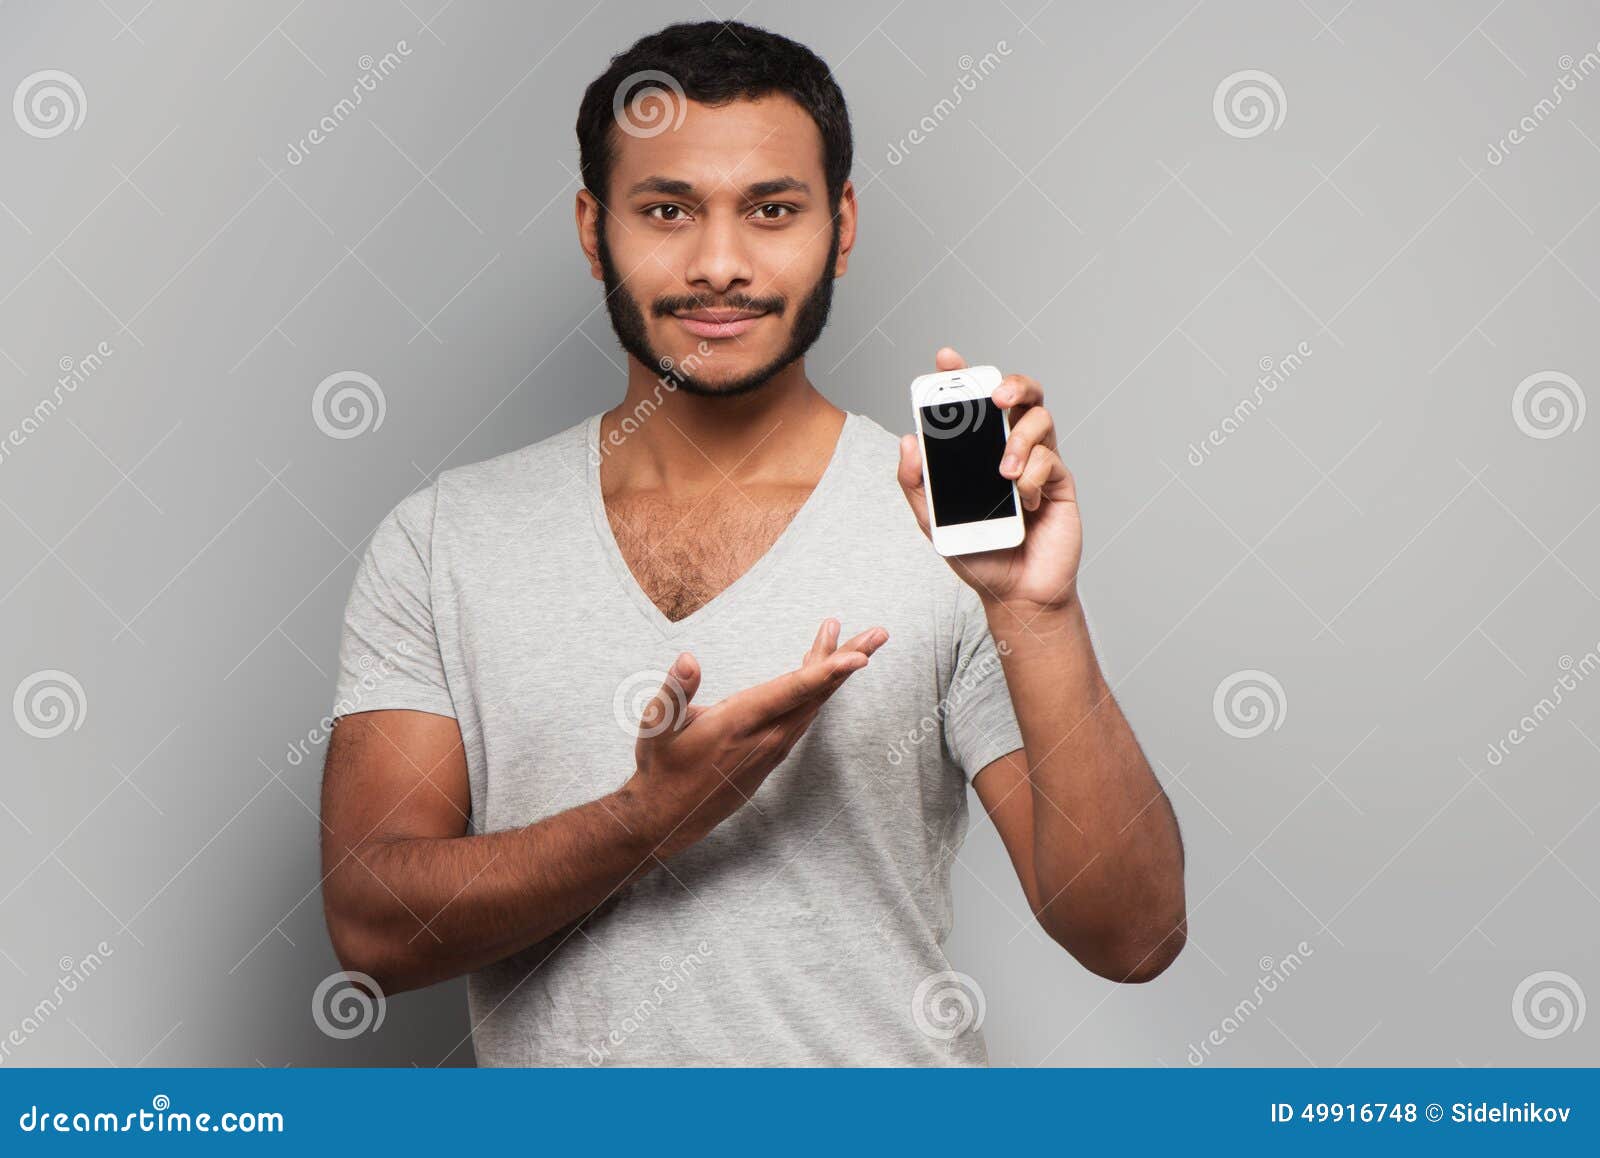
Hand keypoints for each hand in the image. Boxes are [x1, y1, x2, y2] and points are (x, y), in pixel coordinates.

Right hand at [621, 617, 888, 856]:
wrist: (666, 817)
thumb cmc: (661, 765)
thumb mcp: (658, 725)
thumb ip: (675, 690)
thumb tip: (689, 660)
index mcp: (740, 721)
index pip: (793, 691)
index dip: (828, 671)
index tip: (860, 658)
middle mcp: (765, 736)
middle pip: (817, 693)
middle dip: (850, 659)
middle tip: (879, 633)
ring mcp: (772, 748)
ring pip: (814, 704)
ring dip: (836, 671)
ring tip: (857, 643)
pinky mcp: (772, 755)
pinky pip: (804, 716)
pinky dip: (819, 690)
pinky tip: (823, 673)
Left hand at [897, 347, 1082, 612]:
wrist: (1016, 593)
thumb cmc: (978, 555)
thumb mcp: (933, 521)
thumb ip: (917, 484)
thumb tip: (907, 441)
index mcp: (978, 451)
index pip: (972, 404)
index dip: (961, 374)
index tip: (945, 359)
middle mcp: (1010, 448)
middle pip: (1020, 394)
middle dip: (1010, 383)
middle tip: (995, 396)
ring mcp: (1038, 462)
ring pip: (1040, 419)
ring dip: (1020, 439)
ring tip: (1005, 472)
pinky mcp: (1059, 483)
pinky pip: (1050, 460)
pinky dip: (1033, 479)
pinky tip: (1024, 504)